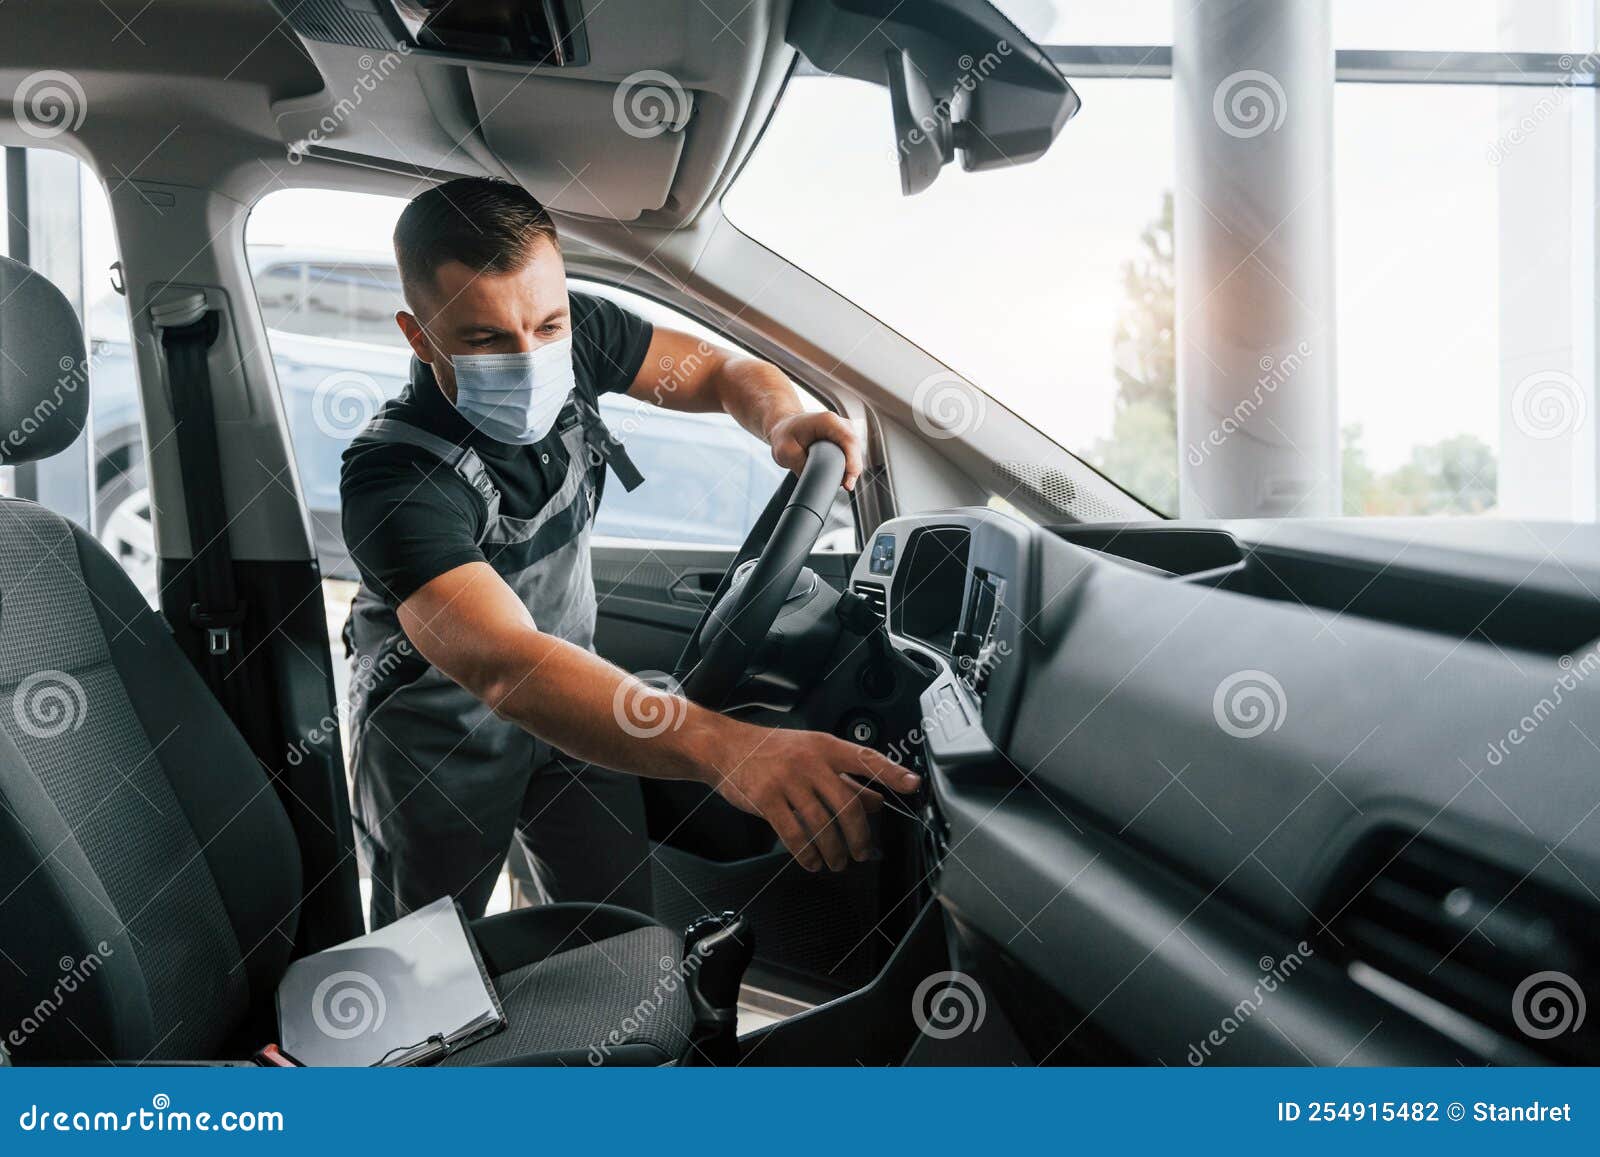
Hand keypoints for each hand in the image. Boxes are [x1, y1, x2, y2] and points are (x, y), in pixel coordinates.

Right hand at [703, 725, 919, 870]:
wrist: (727, 747)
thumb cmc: (772, 751)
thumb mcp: (813, 754)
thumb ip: (845, 778)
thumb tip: (878, 800)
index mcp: (826, 747)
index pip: (866, 759)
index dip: (892, 773)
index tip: (913, 785)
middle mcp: (810, 762)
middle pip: (847, 804)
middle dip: (859, 836)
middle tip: (862, 852)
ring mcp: (788, 780)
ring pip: (822, 824)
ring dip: (834, 851)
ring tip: (837, 862)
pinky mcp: (767, 798)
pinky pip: (794, 833)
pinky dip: (807, 853)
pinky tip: (812, 861)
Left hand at [767, 411, 864, 490]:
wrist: (786, 427)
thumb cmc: (785, 435)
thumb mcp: (785, 451)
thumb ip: (800, 465)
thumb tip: (815, 481)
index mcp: (828, 421)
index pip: (849, 442)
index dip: (852, 463)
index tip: (847, 483)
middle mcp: (841, 424)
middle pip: (855, 451)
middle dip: (851, 472)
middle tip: (842, 487)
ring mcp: (845, 431)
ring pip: (855, 455)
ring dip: (849, 470)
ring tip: (835, 480)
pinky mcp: (845, 441)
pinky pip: (852, 457)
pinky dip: (847, 468)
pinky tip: (837, 475)